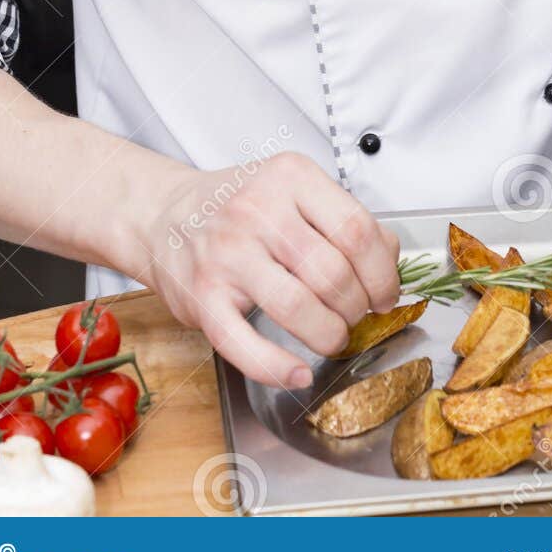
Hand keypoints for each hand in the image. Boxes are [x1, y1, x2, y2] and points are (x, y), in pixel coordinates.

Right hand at [138, 152, 401, 389]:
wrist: (162, 215)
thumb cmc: (235, 207)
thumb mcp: (292, 190)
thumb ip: (341, 217)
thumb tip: (389, 260)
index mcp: (290, 178)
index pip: (358, 230)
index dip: (382, 273)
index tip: (384, 294)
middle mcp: (258, 211)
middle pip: (334, 274)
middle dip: (356, 308)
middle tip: (354, 316)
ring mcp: (227, 255)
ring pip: (300, 309)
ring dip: (329, 335)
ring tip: (331, 336)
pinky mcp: (202, 298)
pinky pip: (246, 345)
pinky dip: (278, 369)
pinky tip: (297, 373)